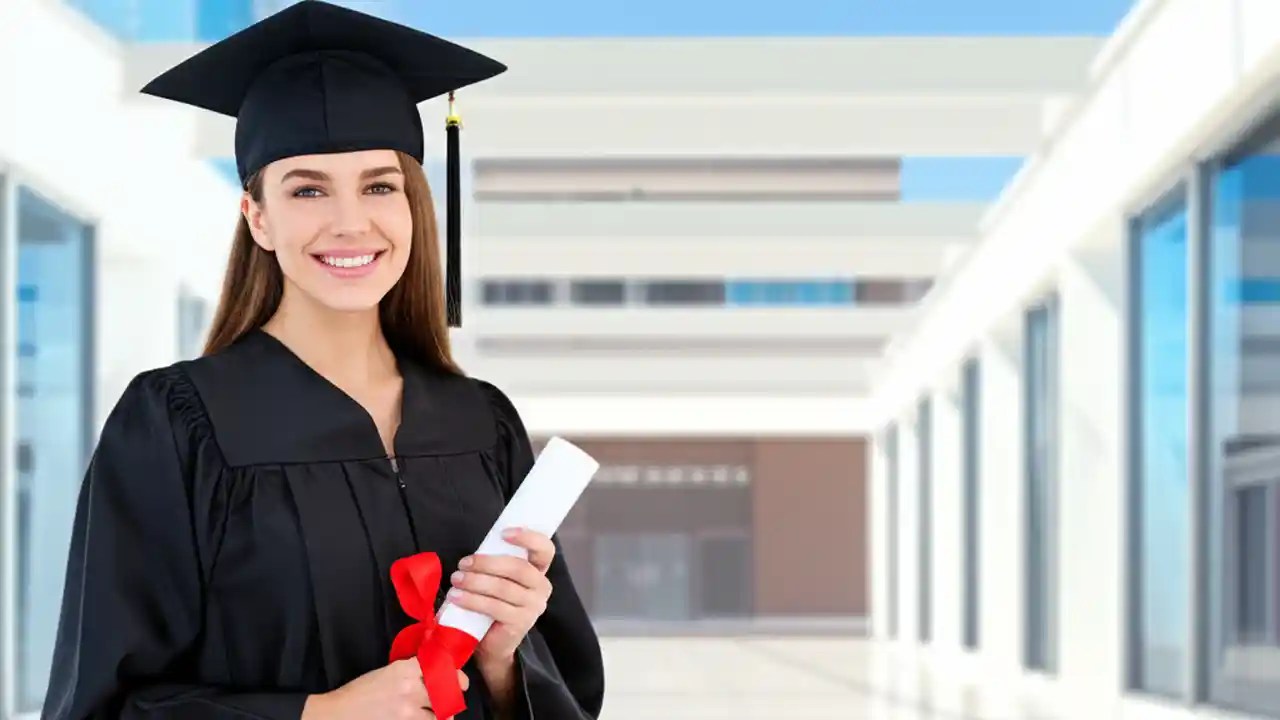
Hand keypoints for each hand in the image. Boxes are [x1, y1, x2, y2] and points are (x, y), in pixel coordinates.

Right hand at [302, 658, 468, 719]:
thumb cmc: (359, 693)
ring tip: (441, 715)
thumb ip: (410, 671)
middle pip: (447, 689)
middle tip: (455, 697)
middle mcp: (409, 687)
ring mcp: (408, 711)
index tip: (460, 680)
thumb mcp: (385, 673)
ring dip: (443, 715)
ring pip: (441, 714)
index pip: (439, 666)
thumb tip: (434, 673)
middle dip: (454, 694)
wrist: (336, 715)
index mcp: (403, 669)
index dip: (453, 673)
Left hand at [447, 527, 554, 664]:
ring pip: (503, 587)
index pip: (545, 549)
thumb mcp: (498, 579)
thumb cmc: (493, 603)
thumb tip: (478, 549)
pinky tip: (457, 597)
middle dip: (487, 563)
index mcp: (538, 571)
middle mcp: (541, 587)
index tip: (504, 533)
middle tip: (464, 563)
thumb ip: (496, 563)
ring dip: (475, 581)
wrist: (493, 644)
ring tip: (455, 580)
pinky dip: (472, 600)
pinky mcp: (520, 623)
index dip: (528, 538)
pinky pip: (495, 607)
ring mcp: (533, 607)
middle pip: (518, 568)